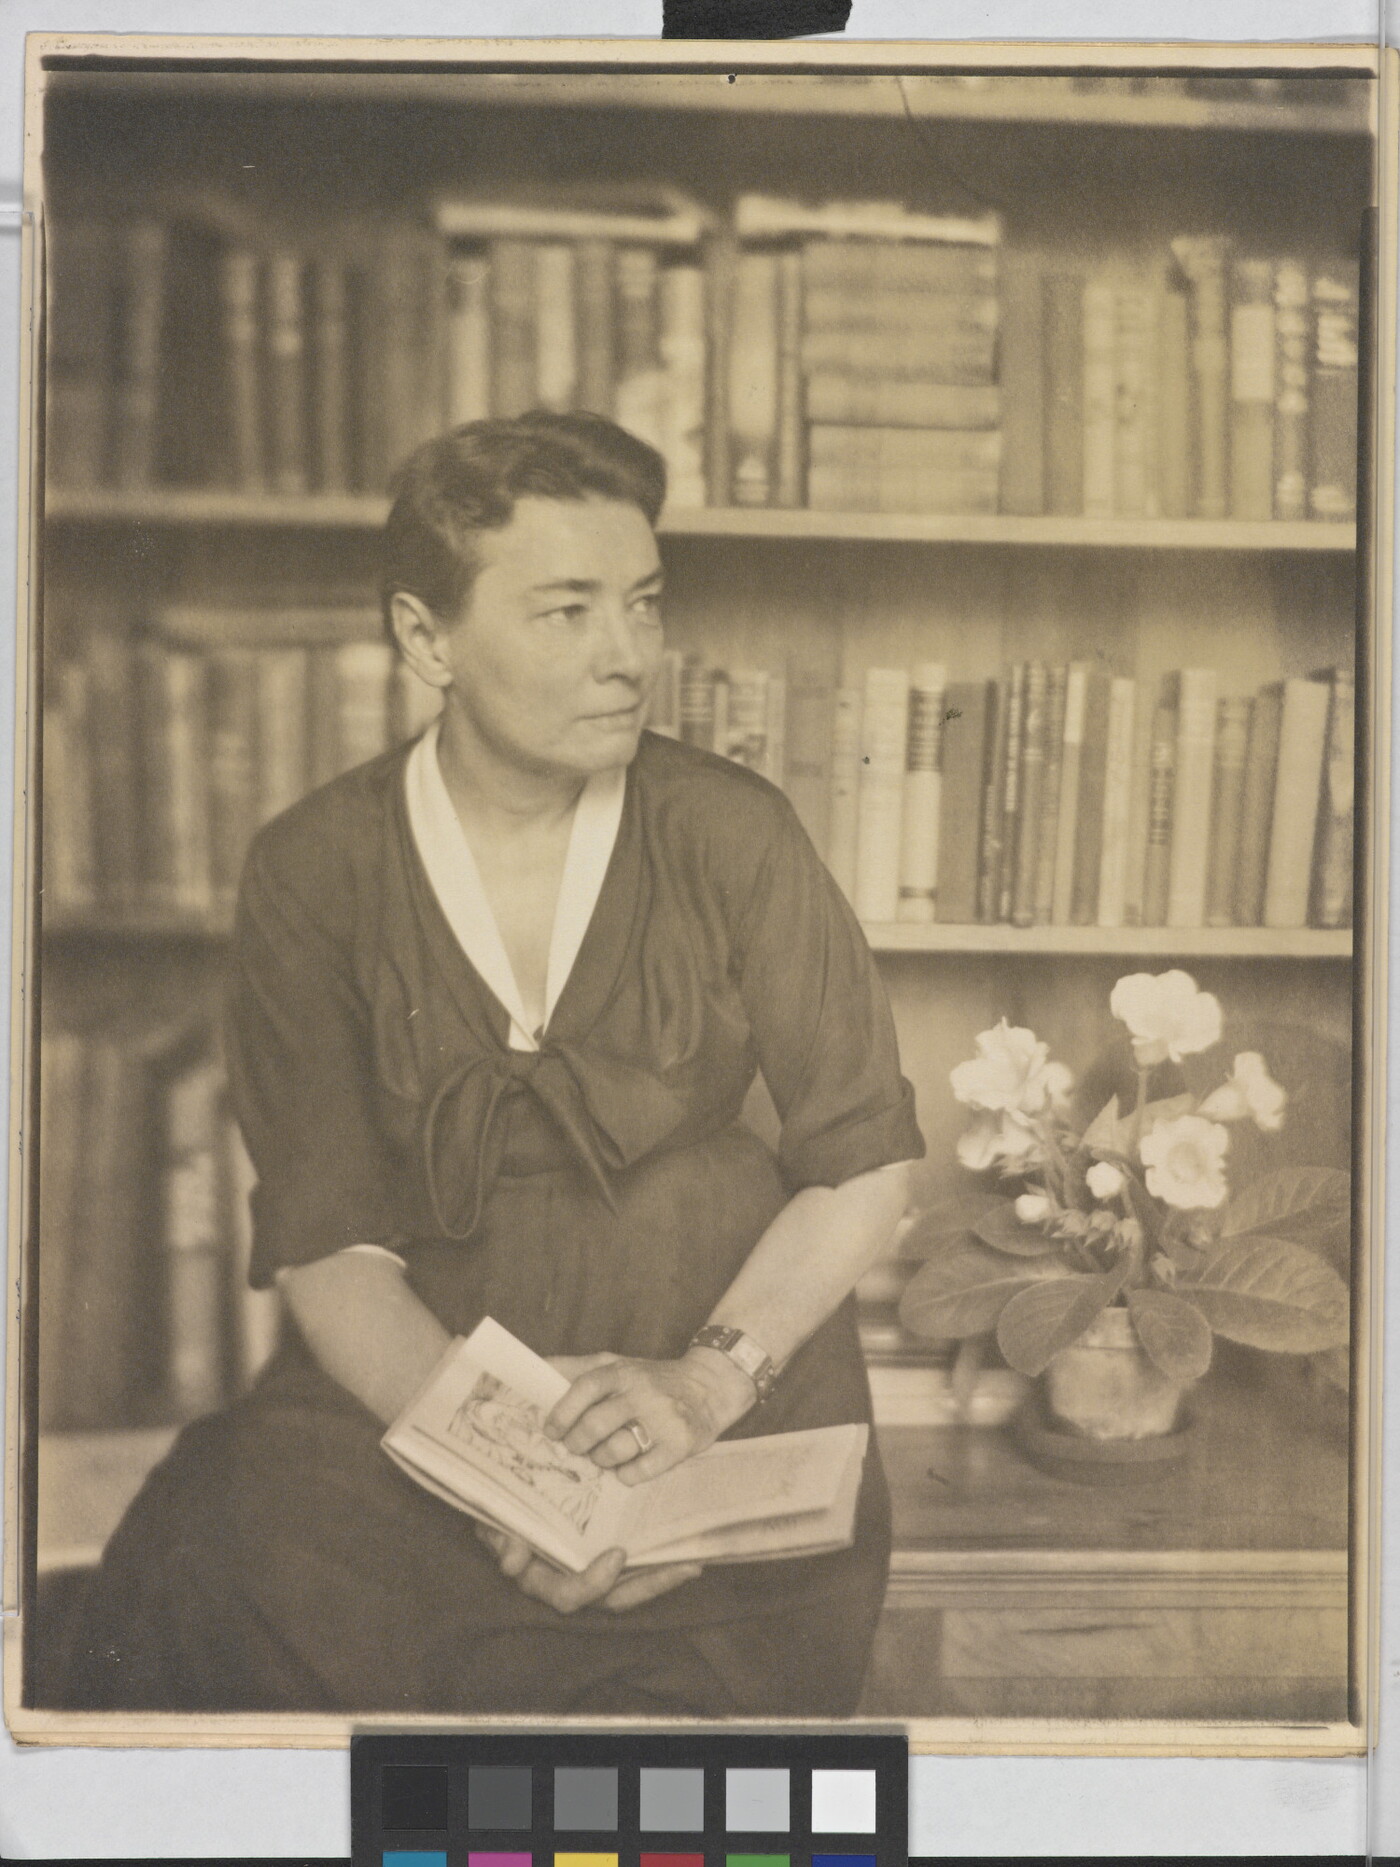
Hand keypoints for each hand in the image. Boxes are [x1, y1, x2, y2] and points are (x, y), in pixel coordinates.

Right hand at [474, 1524, 701, 1613]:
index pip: (571, 1595)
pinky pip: (634, 1565)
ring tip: (694, 1562)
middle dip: (649, 1585)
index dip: (593, 1583)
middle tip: (682, 1566)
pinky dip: (657, 1560)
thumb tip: (513, 1561)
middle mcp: (569, 1580)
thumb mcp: (495, 1519)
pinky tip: (687, 1549)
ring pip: (629, 1587)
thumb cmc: (500, 1507)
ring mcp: (589, 1569)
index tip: (617, 1556)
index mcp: (542, 1577)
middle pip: (613, 1599)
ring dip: (662, 1577)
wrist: (502, 1488)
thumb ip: (501, 1538)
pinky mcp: (604, 1554)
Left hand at [544, 1349, 757, 1485]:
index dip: (563, 1411)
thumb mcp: (618, 1364)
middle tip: (575, 1447)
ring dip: (600, 1459)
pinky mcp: (679, 1444)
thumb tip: (537, 1367)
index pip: (585, 1387)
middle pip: (596, 1424)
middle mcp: (642, 1393)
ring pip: (615, 1450)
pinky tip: (626, 1467)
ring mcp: (662, 1419)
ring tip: (602, 1455)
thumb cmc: (652, 1380)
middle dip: (577, 1442)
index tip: (551, 1429)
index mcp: (623, 1372)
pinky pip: (640, 1471)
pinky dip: (626, 1474)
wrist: (709, 1386)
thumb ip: (578, 1368)